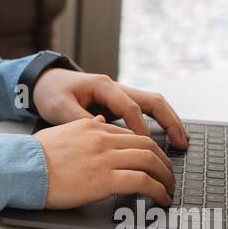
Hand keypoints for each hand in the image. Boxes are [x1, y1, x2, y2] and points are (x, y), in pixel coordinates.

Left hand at [31, 69, 188, 148]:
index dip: (140, 128)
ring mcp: (120, 95)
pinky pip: (145, 111)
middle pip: (152, 101)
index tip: (147, 147)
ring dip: (169, 121)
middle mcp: (116, 88)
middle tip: (182, 142)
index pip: (129, 107)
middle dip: (169, 121)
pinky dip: (159, 123)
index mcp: (103, 86)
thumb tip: (100, 132)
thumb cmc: (51, 93)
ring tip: (183, 141)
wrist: (44, 82)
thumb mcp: (59, 107)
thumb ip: (79, 119)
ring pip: (153, 104)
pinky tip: (166, 138)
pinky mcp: (118, 104)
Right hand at [36, 116, 174, 208]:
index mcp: (92, 126)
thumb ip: (83, 126)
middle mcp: (102, 138)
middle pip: (146, 144)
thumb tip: (100, 121)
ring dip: (165, 176)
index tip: (153, 161)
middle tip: (168, 175)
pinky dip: (158, 190)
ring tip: (168, 189)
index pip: (130, 134)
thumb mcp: (61, 131)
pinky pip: (143, 182)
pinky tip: (161, 198)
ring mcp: (105, 157)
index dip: (148, 148)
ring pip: (150, 161)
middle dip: (163, 161)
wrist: (22, 168)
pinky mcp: (105, 178)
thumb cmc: (35, 156)